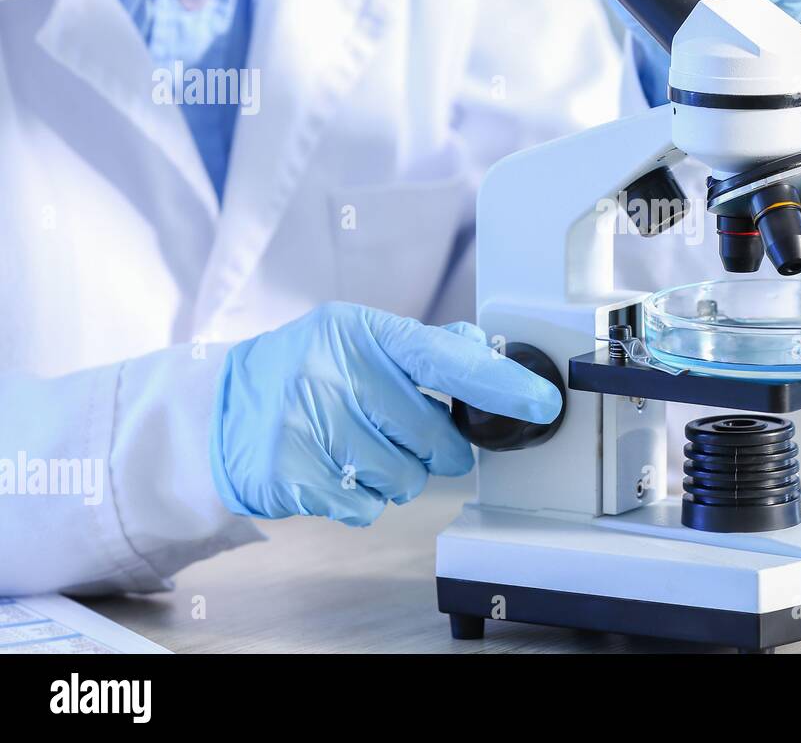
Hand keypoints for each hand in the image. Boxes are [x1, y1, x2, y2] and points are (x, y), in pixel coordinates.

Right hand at [209, 302, 560, 525]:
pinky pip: (365, 507)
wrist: (221, 411)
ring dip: (395, 475)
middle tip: (410, 438)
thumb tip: (482, 347)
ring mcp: (308, 424)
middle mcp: (333, 372)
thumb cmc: (307, 371)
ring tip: (358, 449)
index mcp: (361, 331)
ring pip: (403, 478)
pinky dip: (361, 498)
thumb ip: (425, 345)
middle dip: (437, 449)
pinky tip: (334, 470)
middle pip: (433, 437)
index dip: (501, 385)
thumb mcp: (359, 338)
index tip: (542, 404)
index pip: (445, 359)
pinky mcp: (290, 474)